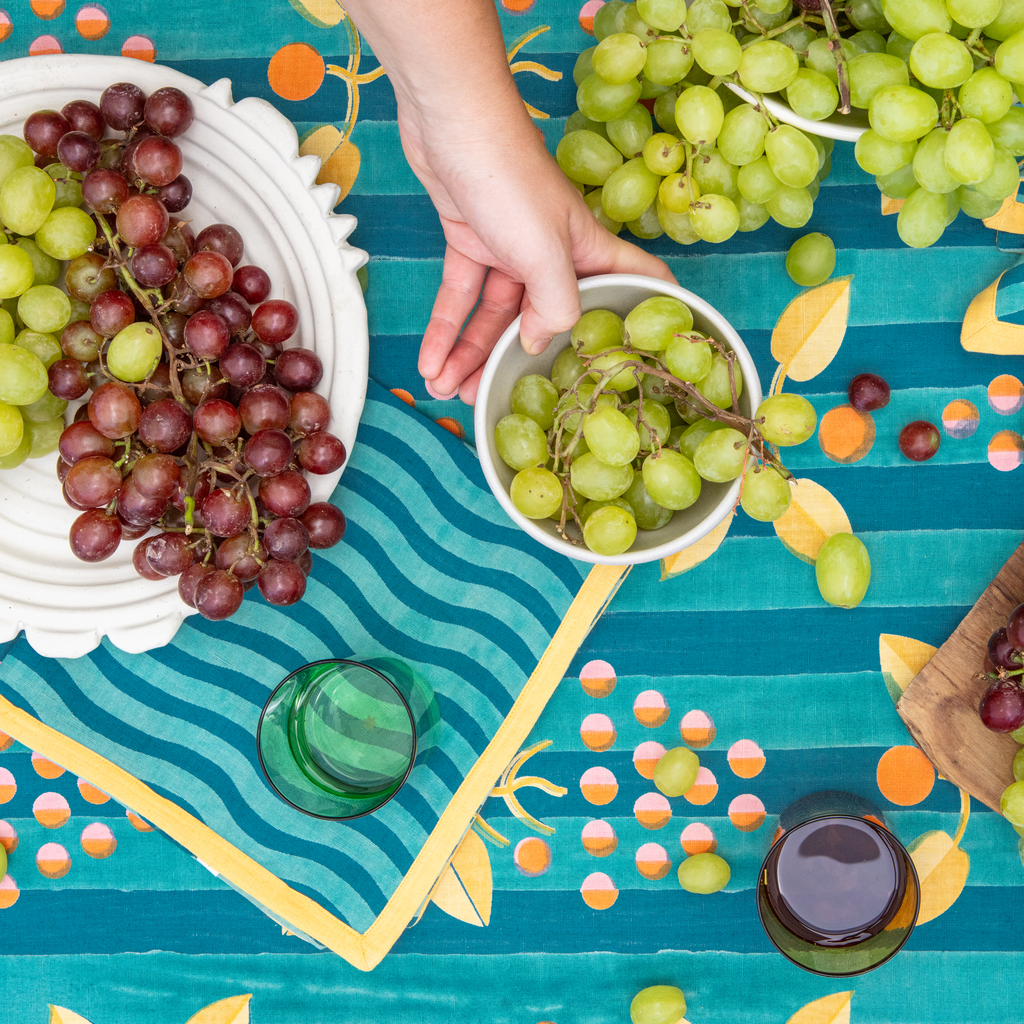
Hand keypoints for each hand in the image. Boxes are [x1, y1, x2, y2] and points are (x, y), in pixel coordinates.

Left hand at [399, 106, 676, 404]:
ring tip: (447, 392)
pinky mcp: (471, 241)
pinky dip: (445, 329)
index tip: (637, 363)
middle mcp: (553, 254)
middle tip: (496, 401)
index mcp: (588, 251)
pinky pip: (460, 297)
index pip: (635, 284)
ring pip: (495, 316)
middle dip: (519, 362)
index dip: (645, 319)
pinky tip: (429, 363)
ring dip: (470, 355)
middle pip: (545, 320)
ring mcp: (511, 249)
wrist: (448, 119)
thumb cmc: (510, 176)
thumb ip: (556, 306)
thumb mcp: (545, 251)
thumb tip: (536, 345)